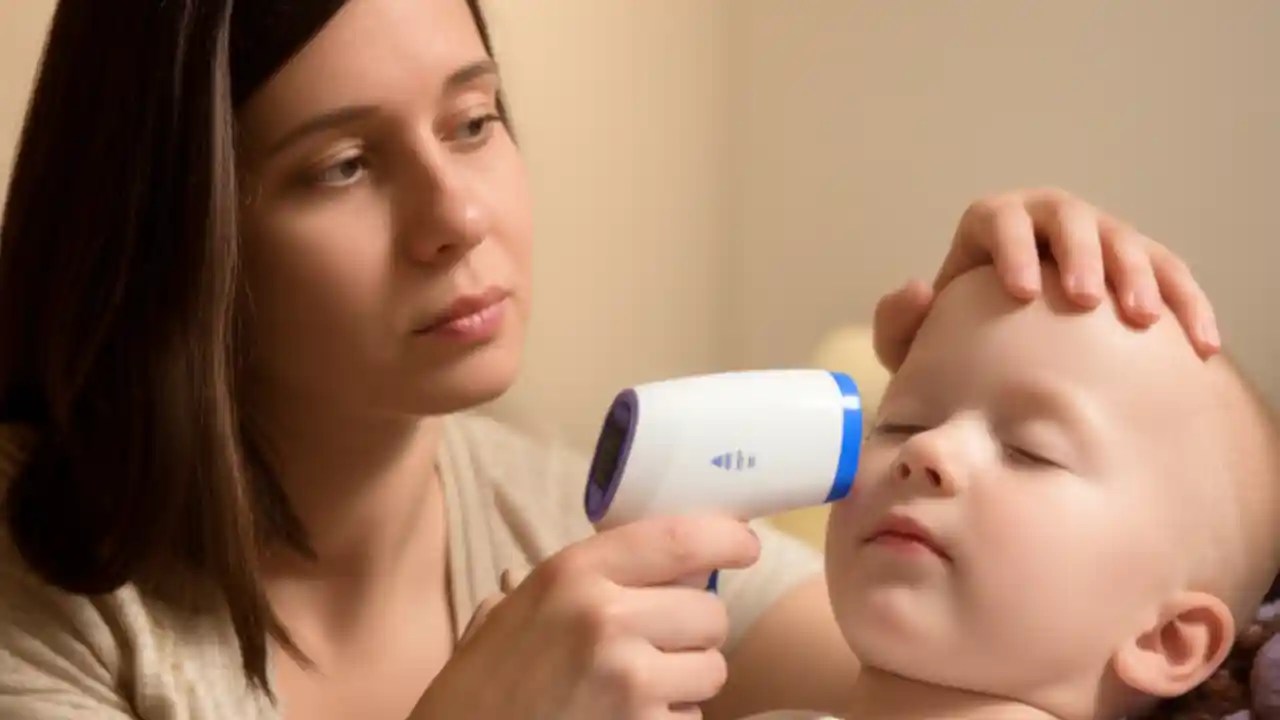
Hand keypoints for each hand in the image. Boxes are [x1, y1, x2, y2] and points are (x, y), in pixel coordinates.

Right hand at [411, 515, 759, 719]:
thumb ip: (592, 579)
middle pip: (709, 612)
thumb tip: (680, 558)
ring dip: (687, 682)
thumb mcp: (523, 608)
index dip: (726, 538)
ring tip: (636, 691)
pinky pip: (693, 719)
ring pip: (711, 669)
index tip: (744, 545)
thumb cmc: (486, 683)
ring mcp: (628, 680)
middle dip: (694, 632)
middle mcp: (607, 617)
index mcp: (575, 573)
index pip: (680, 537)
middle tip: (657, 646)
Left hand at [873, 187, 1220, 369]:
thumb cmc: (955, 342)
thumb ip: (900, 319)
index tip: (1020, 292)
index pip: (999, 220)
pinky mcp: (1139, 262)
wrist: (1006, 356)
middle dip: (1079, 254)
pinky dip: (1186, 303)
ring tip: (1142, 320)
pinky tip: (1200, 345)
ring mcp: (1097, 237)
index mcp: (990, 225)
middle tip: (1084, 301)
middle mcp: (1046, 220)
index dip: (1011, 248)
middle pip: (1068, 219)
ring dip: (1137, 274)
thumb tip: (917, 287)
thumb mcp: (914, 341)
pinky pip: (1169, 272)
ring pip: (1123, 239)